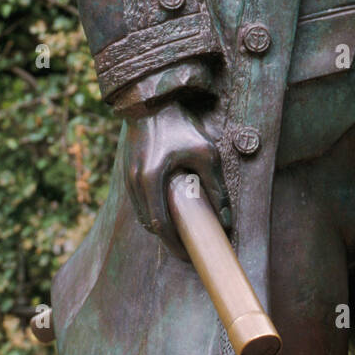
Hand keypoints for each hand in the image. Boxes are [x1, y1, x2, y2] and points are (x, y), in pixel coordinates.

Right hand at [123, 99, 229, 260]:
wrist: (152, 98)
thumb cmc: (181, 124)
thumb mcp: (206, 152)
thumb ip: (216, 187)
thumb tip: (226, 219)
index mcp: (150, 180)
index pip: (161, 226)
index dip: (177, 245)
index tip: (192, 256)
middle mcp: (134, 182)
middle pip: (150, 225)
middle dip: (170, 241)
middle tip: (189, 251)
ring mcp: (128, 176)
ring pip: (143, 214)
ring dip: (162, 226)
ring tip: (183, 233)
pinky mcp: (128, 170)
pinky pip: (140, 201)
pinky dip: (154, 211)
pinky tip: (170, 210)